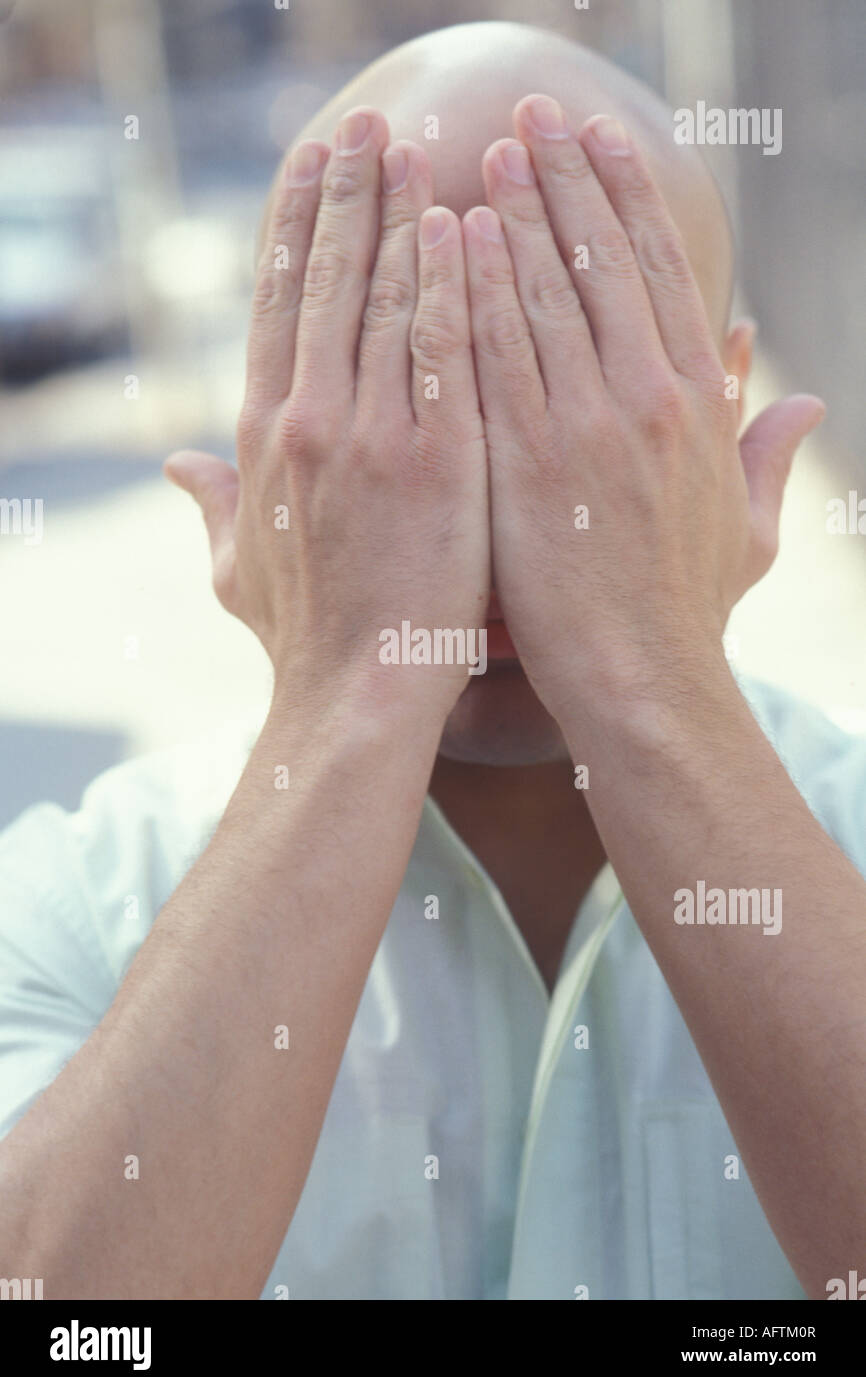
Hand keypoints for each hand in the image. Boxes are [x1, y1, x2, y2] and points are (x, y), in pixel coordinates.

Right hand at [165, 108, 487, 725]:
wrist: (359, 697)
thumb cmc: (306, 640)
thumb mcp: (238, 568)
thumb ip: (213, 505)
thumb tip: (174, 466)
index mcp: (262, 437)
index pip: (275, 307)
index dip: (294, 230)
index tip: (309, 171)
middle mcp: (308, 420)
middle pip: (326, 281)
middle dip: (346, 194)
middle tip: (366, 126)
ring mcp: (373, 435)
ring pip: (383, 297)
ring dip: (398, 214)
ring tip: (415, 150)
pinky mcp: (437, 458)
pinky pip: (442, 348)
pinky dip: (450, 282)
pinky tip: (462, 227)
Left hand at [462, 96, 823, 726]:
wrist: (641, 680)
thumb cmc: (687, 609)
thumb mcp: (748, 525)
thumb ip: (766, 450)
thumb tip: (801, 395)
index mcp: (698, 402)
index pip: (659, 274)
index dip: (627, 201)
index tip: (601, 145)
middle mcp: (646, 396)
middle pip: (602, 260)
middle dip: (566, 180)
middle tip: (532, 117)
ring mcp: (585, 422)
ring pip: (547, 291)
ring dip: (517, 212)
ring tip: (489, 153)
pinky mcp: (526, 456)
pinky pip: (496, 351)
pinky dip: (476, 288)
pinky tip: (454, 237)